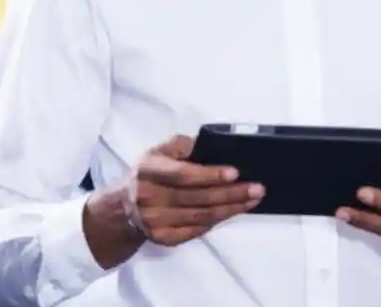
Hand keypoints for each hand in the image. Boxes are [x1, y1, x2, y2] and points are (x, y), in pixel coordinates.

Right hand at [83, 135, 262, 268]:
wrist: (123, 208)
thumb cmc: (148, 174)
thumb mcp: (157, 152)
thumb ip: (180, 145)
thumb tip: (208, 143)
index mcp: (148, 171)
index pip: (183, 175)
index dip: (210, 174)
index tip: (235, 172)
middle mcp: (149, 197)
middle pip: (197, 198)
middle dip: (231, 193)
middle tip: (257, 188)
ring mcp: (155, 221)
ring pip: (201, 216)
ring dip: (230, 208)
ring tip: (252, 200)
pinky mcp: (163, 238)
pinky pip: (196, 231)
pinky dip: (217, 221)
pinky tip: (233, 212)